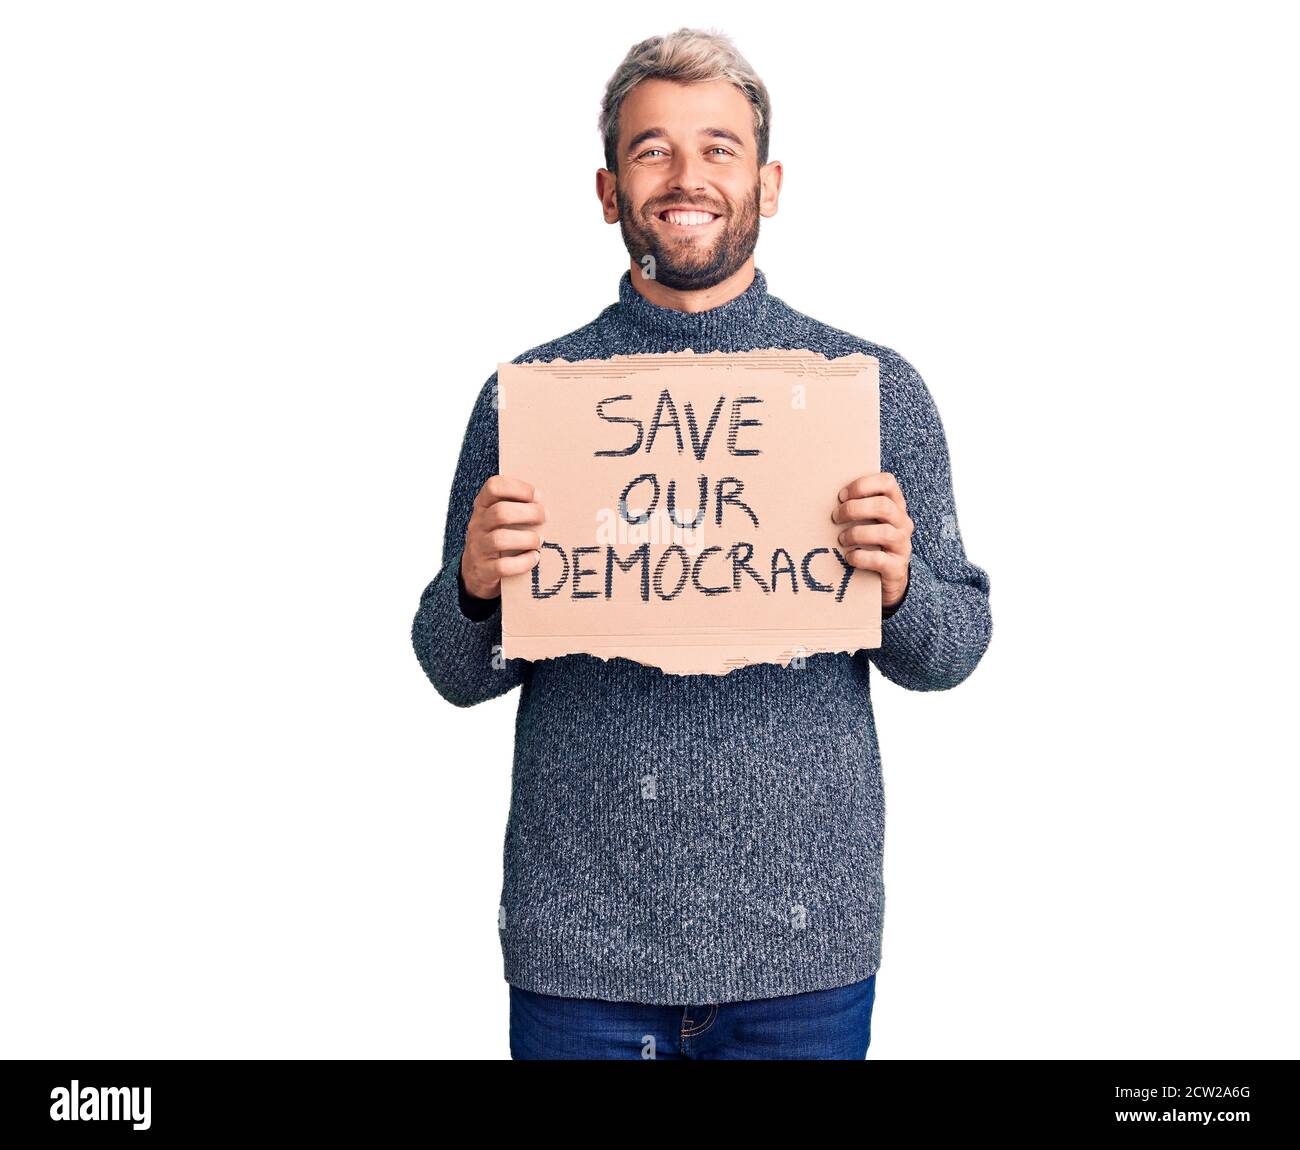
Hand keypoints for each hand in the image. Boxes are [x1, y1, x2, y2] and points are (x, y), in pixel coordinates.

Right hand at [461, 475, 545, 599]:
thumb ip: (516, 506)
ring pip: (500, 539)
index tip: (537, 496)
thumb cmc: (496, 540)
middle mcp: (477, 525)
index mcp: (483, 507)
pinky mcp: (484, 570)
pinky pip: (503, 566)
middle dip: (529, 513)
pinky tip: (534, 558)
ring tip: (539, 541)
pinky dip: (523, 562)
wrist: (475, 574)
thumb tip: (545, 502)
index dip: (518, 487)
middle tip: (544, 517)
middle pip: (500, 512)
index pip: (493, 486)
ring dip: (527, 539)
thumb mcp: (498, 519)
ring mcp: (478, 548)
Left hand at [831, 472, 912, 611]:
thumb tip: (822, 497)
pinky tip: (849, 557)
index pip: (887, 482)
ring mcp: (902, 545)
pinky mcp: (896, 567)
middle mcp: (902, 522)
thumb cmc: (870, 542)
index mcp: (895, 505)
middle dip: (853, 510)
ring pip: (884, 532)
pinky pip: (879, 559)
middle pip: (883, 506)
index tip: (841, 496)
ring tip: (841, 539)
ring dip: (856, 534)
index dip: (863, 485)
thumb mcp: (867, 520)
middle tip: (835, 518)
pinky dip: (860, 557)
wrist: (889, 577)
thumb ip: (855, 506)